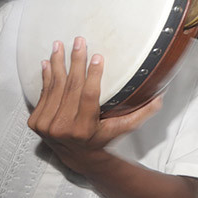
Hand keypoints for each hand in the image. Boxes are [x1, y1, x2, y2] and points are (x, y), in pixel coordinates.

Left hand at [27, 38, 161, 173]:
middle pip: (71, 87)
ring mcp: (46, 124)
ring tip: (58, 45)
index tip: (98, 56)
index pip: (89, 95)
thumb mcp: (123, 128)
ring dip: (57, 63)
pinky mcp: (36, 121)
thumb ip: (142, 113)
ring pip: (54, 87)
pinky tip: (47, 62)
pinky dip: (45, 76)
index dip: (93, 74)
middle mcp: (62, 127)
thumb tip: (161, 97)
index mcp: (84, 129)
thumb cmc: (102, 137)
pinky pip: (43, 93)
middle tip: (79, 42)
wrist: (75, 155)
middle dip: (75, 61)